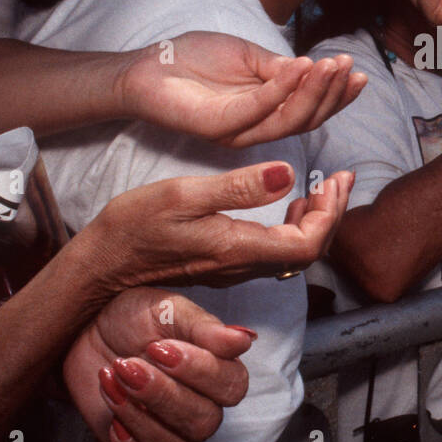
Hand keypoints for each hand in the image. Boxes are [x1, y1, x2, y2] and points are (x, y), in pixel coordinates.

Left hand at [63, 288, 254, 441]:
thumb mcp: (165, 309)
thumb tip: (243, 340)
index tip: (160, 347)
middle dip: (162, 395)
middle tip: (128, 365)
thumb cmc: (130, 317)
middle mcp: (202, 407)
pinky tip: (113, 421)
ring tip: (114, 383)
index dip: (199, 371)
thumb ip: (204, 327)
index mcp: (217, 371)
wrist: (84, 331)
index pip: (232, 387)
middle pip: (204, 422)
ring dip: (140, 419)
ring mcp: (173, 433)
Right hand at [79, 161, 354, 294]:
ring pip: (294, 253)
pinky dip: (294, 225)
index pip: (308, 244)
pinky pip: (275, 251)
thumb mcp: (182, 194)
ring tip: (322, 187)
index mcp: (238, 248)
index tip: (336, 179)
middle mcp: (242, 265)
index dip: (331, 214)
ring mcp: (235, 268)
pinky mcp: (226, 264)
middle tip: (340, 178)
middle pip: (309, 252)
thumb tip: (289, 174)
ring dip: (316, 220)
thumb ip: (237, 187)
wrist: (101, 264)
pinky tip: (288, 202)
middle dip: (333, 215)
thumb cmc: (134, 227)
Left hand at [117, 31, 366, 146]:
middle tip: (347, 66)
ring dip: (314, 92)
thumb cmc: (193, 60)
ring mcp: (236, 131)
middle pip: (305, 120)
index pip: (309, 110)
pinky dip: (282, 88)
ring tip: (330, 65)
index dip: (337, 95)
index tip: (358, 73)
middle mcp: (255, 129)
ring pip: (287, 120)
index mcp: (265, 114)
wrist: (145, 67)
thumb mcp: (249, 57)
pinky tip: (299, 66)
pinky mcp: (216, 127)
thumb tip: (315, 70)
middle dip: (332, 94)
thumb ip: (280, 69)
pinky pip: (257, 109)